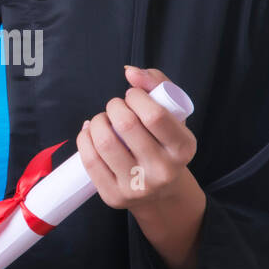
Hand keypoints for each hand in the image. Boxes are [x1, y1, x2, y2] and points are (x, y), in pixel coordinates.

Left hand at [75, 66, 196, 210]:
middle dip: (114, 106)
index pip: (154, 115)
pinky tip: (90, 133)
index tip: (132, 96)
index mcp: (183, 149)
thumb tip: (129, 72)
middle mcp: (163, 171)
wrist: (161, 192)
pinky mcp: (114, 196)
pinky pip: (90, 161)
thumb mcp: (173, 115)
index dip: (136, 97)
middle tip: (116, 107)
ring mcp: (138, 186)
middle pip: (126, 125)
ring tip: (103, 120)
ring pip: (105, 142)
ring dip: (97, 121)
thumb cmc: (164, 144)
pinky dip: (84, 138)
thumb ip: (156, 84)